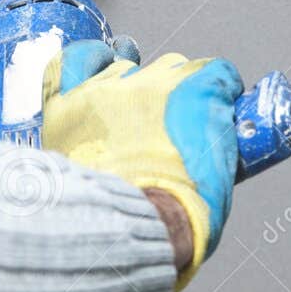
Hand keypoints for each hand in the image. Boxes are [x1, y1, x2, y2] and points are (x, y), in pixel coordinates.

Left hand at [41, 42, 243, 288]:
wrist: (128, 229)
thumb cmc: (179, 213)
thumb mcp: (221, 174)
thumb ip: (215, 140)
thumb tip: (208, 138)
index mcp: (197, 93)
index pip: (214, 73)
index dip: (216, 91)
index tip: (213, 106)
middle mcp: (153, 82)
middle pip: (171, 68)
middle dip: (175, 94)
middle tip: (168, 127)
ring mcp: (108, 90)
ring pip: (125, 69)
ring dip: (131, 90)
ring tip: (128, 122)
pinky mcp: (69, 105)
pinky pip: (75, 61)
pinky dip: (87, 61)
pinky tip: (95, 69)